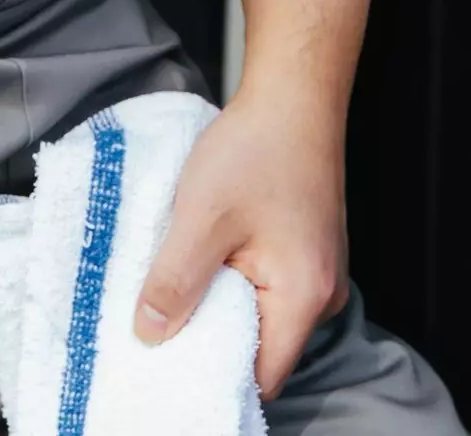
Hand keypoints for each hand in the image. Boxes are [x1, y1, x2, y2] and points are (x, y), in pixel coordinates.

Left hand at [133, 85, 350, 399]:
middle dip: (210, 340)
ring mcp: (316, 271)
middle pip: (261, 347)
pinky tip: (201, 258)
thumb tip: (149, 335)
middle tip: (159, 331)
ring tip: (176, 290)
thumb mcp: (200, 217)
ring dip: (218, 303)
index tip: (168, 369)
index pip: (261, 374)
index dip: (214, 376)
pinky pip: (266, 283)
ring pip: (259, 311)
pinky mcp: (303, 248)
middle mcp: (321, 295)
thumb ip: (175, 281)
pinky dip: (232, 278)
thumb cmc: (255, 149)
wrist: (293, 95)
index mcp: (304, 298)